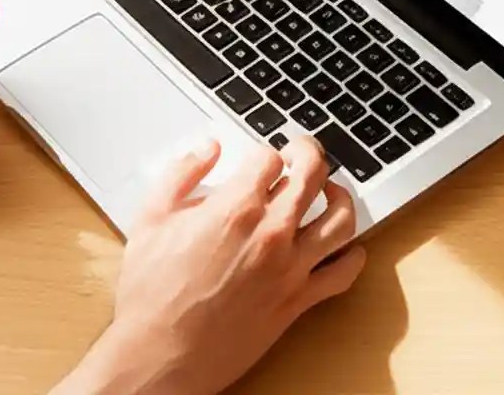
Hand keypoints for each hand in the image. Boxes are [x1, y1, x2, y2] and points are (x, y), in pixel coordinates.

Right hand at [56, 137, 365, 394]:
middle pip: (312, 174)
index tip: (258, 160)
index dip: (265, 153)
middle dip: (308, 154)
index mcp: (235, 208)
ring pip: (340, 218)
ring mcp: (290, 267)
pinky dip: (352, 256)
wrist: (161, 353)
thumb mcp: (151, 219)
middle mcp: (271, 232)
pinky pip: (342, 274)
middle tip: (302, 153)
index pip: (270, 158)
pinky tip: (345, 248)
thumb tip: (206, 150)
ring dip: (340, 196)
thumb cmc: (153, 293)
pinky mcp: (298, 301)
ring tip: (330, 191)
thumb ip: (181, 174)